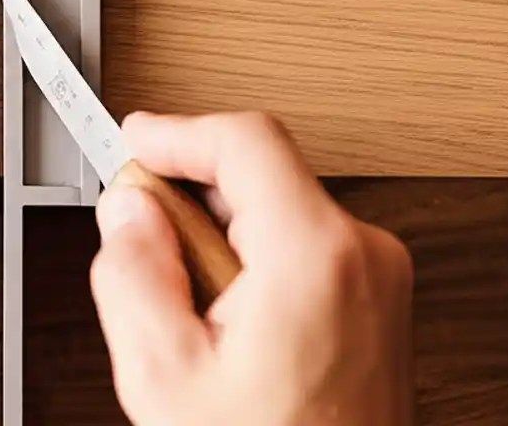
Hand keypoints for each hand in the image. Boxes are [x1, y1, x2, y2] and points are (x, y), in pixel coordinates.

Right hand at [91, 112, 413, 425]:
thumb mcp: (165, 377)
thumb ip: (131, 278)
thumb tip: (127, 215)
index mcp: (315, 256)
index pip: (244, 141)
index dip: (178, 131)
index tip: (137, 140)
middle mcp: (362, 254)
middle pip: (261, 172)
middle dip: (191, 197)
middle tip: (144, 244)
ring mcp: (379, 277)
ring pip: (279, 209)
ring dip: (221, 237)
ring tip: (193, 314)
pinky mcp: (377, 298)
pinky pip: (304, 246)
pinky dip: (256, 261)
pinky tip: (229, 325)